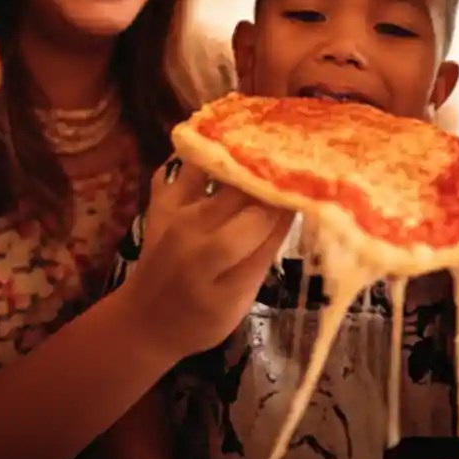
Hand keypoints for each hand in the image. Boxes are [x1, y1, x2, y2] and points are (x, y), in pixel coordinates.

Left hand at [118, 156, 293, 359]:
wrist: (144, 321)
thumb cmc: (200, 320)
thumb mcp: (240, 300)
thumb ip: (264, 253)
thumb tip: (293, 207)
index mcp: (215, 258)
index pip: (263, 215)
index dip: (289, 195)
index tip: (313, 180)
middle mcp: (192, 228)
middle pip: (240, 185)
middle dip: (270, 170)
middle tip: (298, 157)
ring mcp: (173, 211)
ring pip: (212, 166)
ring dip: (240, 151)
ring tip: (269, 141)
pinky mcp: (160, 202)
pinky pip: (178, 165)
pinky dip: (200, 149)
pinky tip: (226, 137)